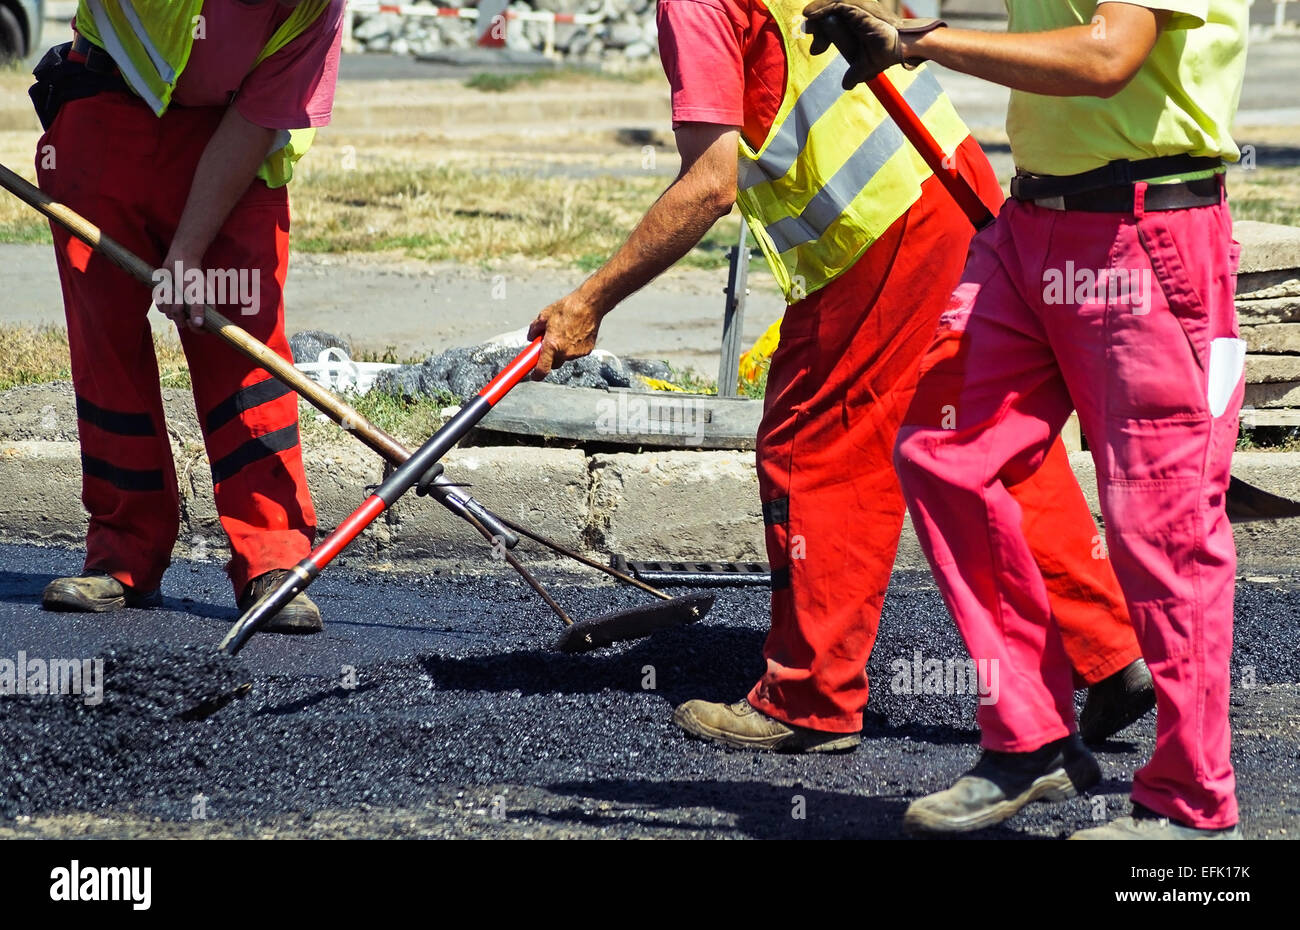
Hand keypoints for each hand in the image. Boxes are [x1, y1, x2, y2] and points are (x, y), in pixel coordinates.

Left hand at [156, 247, 206, 329]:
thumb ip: (198, 308)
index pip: (203, 329)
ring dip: (168, 302)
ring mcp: (179, 306)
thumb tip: (199, 324)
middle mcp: (192, 310)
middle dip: (177, 311)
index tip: (189, 321)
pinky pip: (161, 308)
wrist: (179, 259)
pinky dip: (161, 297)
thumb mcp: (196, 291)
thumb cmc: (191, 274)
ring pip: (169, 315)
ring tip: (172, 289)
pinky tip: (166, 287)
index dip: (196, 329)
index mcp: (204, 309)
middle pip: (182, 323)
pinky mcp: (168, 300)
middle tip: (178, 300)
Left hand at [526, 290, 604, 379]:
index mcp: (552, 345)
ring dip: (562, 351)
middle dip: (549, 358)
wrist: (590, 305)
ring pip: (565, 358)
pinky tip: (574, 333)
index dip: (537, 375)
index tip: (534, 376)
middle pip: (553, 364)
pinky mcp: (587, 351)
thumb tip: (531, 338)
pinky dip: (572, 347)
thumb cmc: (568, 308)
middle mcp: (565, 352)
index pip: (542, 369)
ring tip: (565, 333)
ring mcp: (577, 353)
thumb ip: (534, 329)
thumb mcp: (544, 315)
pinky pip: (575, 354)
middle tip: (549, 344)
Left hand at [803, 0, 944, 87]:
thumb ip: (854, 73)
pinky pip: (834, 4)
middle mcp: (855, 14)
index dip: (822, 36)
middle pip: (828, 15)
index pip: (833, 25)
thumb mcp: (865, 66)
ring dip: (816, 15)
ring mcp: (856, 9)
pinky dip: (820, 7)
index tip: (816, 50)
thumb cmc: (887, 52)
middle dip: (817, 28)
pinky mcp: (857, 7)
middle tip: (814, 46)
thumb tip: (846, 85)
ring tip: (806, 22)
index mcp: (856, 25)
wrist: (900, 47)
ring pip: (829, 7)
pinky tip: (809, 14)